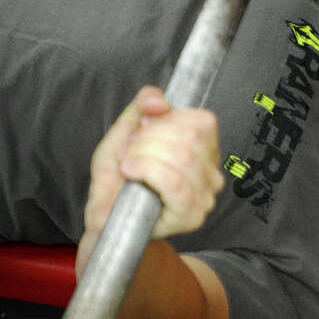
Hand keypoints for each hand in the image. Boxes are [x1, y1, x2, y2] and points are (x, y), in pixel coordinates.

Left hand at [80, 86, 222, 262]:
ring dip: (144, 155)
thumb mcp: (126, 130)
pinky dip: (147, 171)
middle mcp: (211, 174)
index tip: (142, 134)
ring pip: (182, 157)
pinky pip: (175, 183)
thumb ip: (142, 105)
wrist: (106, 217)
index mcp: (205, 151)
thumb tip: (160, 102)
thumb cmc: (118, 178)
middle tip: (131, 154)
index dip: (166, 121)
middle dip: (150, 138)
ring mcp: (205, 197)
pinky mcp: (191, 216)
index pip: (202, 122)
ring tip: (130, 166)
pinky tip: (131, 173)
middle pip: (190, 136)